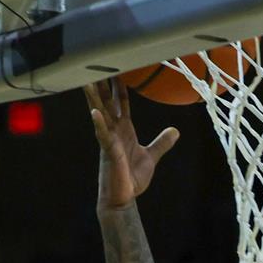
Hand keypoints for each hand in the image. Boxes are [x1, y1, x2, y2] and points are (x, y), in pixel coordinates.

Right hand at [85, 79, 178, 209]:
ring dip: (94, 97)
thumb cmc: (132, 178)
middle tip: (99, 62)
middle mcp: (113, 131)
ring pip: (100, 114)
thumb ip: (162, 143)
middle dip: (103, 83)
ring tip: (88, 80)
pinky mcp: (108, 153)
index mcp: (123, 130)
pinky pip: (102, 135)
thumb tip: (175, 131)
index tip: (120, 67)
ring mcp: (109, 141)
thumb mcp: (151, 156)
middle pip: (107, 102)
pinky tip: (95, 112)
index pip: (121, 102)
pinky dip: (99, 124)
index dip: (120, 85)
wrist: (123, 199)